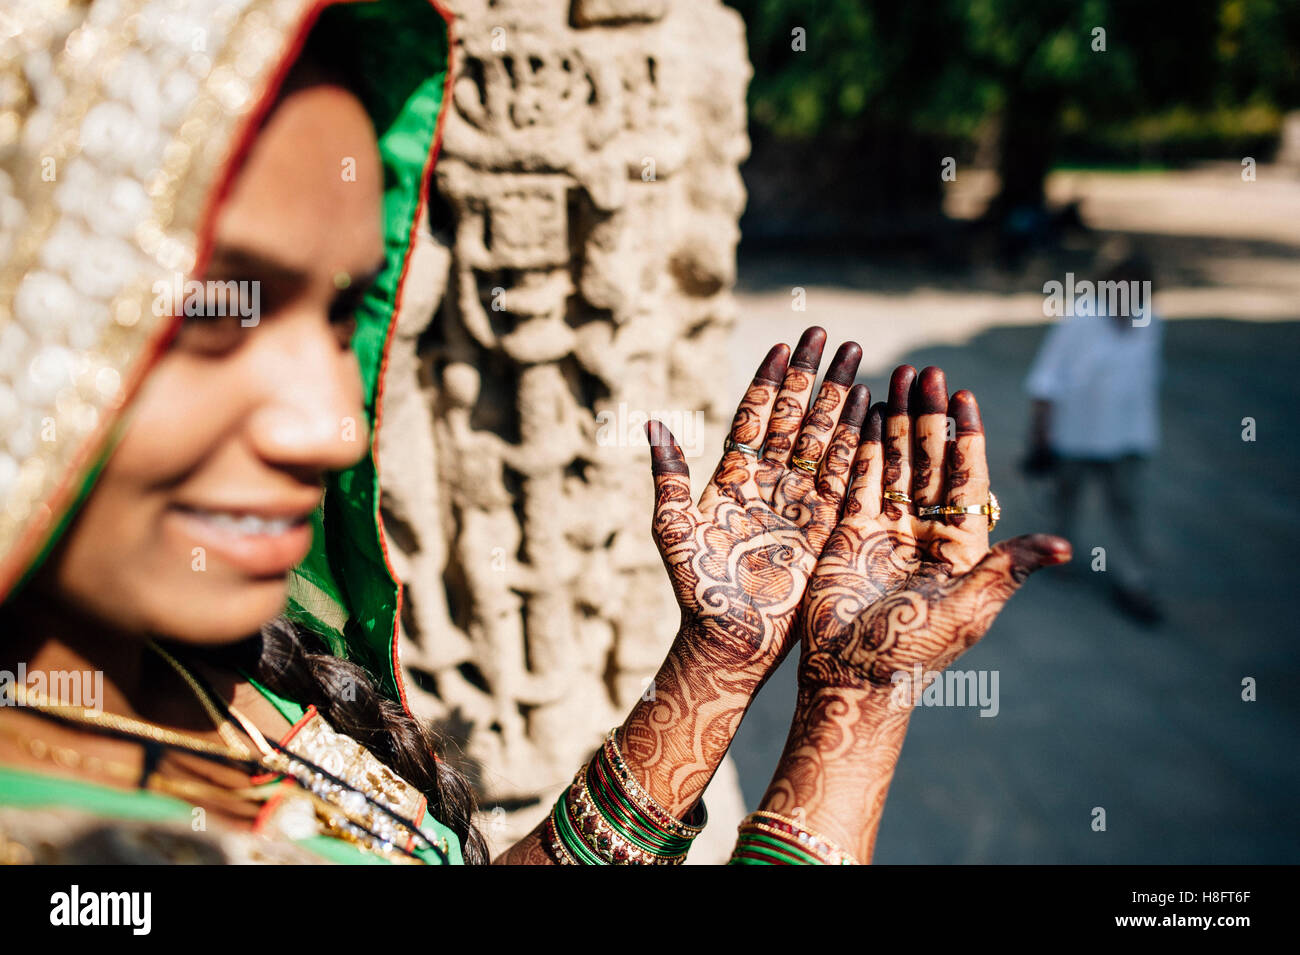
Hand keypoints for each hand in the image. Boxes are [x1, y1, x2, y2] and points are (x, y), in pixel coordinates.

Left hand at [647, 327, 870, 676]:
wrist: (731, 639)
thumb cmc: (696, 588)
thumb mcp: (674, 527)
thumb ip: (669, 475)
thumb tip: (651, 423)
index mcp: (733, 478)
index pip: (754, 415)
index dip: (769, 380)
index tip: (783, 344)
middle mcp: (770, 483)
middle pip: (794, 416)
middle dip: (811, 374)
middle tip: (827, 332)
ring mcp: (800, 501)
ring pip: (822, 436)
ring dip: (839, 395)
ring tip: (857, 355)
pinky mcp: (826, 523)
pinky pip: (844, 473)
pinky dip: (857, 439)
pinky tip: (870, 406)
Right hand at [799, 365, 1070, 690]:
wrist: (851, 678)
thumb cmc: (913, 653)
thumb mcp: (969, 610)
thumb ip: (1009, 568)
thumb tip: (1068, 547)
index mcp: (962, 547)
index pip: (968, 479)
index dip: (967, 437)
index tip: (964, 395)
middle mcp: (926, 531)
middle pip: (931, 459)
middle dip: (930, 414)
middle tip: (927, 370)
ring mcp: (886, 528)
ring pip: (896, 460)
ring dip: (899, 419)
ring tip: (899, 375)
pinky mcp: (849, 532)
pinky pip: (858, 478)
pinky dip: (863, 444)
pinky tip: (866, 410)